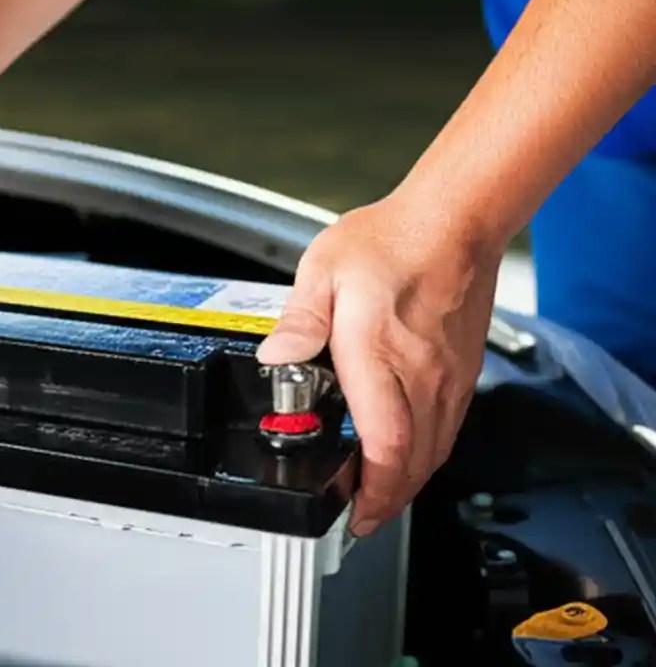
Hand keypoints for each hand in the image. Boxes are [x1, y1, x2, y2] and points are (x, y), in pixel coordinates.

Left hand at [256, 195, 502, 536]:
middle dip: (385, 500)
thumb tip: (275, 357)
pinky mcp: (462, 373)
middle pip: (413, 463)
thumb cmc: (392, 241)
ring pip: (434, 452)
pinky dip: (424, 455)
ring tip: (375, 497)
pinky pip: (446, 430)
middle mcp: (422, 375)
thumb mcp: (324, 271)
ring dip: (405, 482)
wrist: (455, 220)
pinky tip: (404, 455)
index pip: (384, 444)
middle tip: (358, 518)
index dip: (369, 490)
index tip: (352, 513)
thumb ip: (298, 320)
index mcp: (381, 355)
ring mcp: (448, 377)